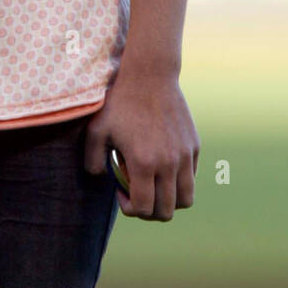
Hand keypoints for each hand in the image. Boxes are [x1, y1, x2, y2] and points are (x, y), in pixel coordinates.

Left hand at [83, 68, 199, 220]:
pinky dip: (179, 182)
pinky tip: (162, 166)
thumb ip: (93, 161)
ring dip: (169, 202)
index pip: (144, 208)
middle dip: (149, 212)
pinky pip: (191, 177)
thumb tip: (102, 179)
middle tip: (137, 196)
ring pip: (186, 199)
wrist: (150, 74)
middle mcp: (169, 163)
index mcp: (144, 163)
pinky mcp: (195, 146)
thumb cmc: (120, 102)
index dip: (131, 210)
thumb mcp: (96, 130)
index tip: (120, 193)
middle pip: (166, 211)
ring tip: (154, 188)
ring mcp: (185, 155)